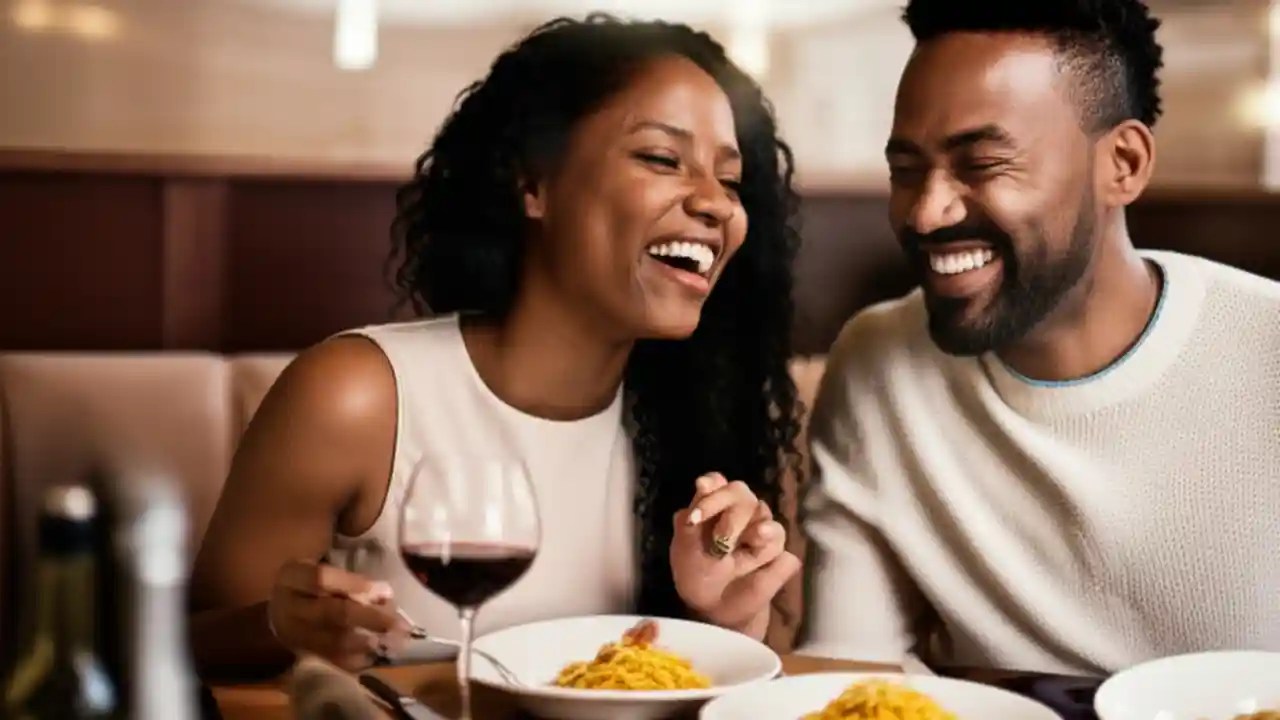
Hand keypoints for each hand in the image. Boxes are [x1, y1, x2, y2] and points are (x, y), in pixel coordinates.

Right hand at [267, 560, 409, 670]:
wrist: (275, 618)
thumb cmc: (306, 586)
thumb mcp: (318, 568)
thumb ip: (345, 579)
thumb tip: (383, 593)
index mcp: (292, 577)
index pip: (320, 578)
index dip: (353, 584)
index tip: (384, 590)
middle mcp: (290, 607)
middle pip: (332, 613)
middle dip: (370, 618)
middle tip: (399, 623)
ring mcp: (294, 635)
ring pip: (333, 642)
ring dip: (367, 641)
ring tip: (393, 640)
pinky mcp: (302, 656)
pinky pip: (332, 661)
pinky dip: (357, 659)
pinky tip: (377, 654)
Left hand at [669, 473, 800, 638]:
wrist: (716, 611)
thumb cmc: (697, 576)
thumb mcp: (683, 550)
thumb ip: (689, 518)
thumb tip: (702, 484)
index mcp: (715, 507)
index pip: (717, 482)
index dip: (713, 488)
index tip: (702, 500)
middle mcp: (741, 513)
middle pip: (742, 493)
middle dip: (731, 514)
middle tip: (720, 540)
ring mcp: (762, 532)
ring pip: (765, 516)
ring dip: (750, 531)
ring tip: (736, 554)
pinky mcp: (779, 557)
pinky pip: (782, 549)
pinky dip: (769, 553)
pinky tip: (757, 560)